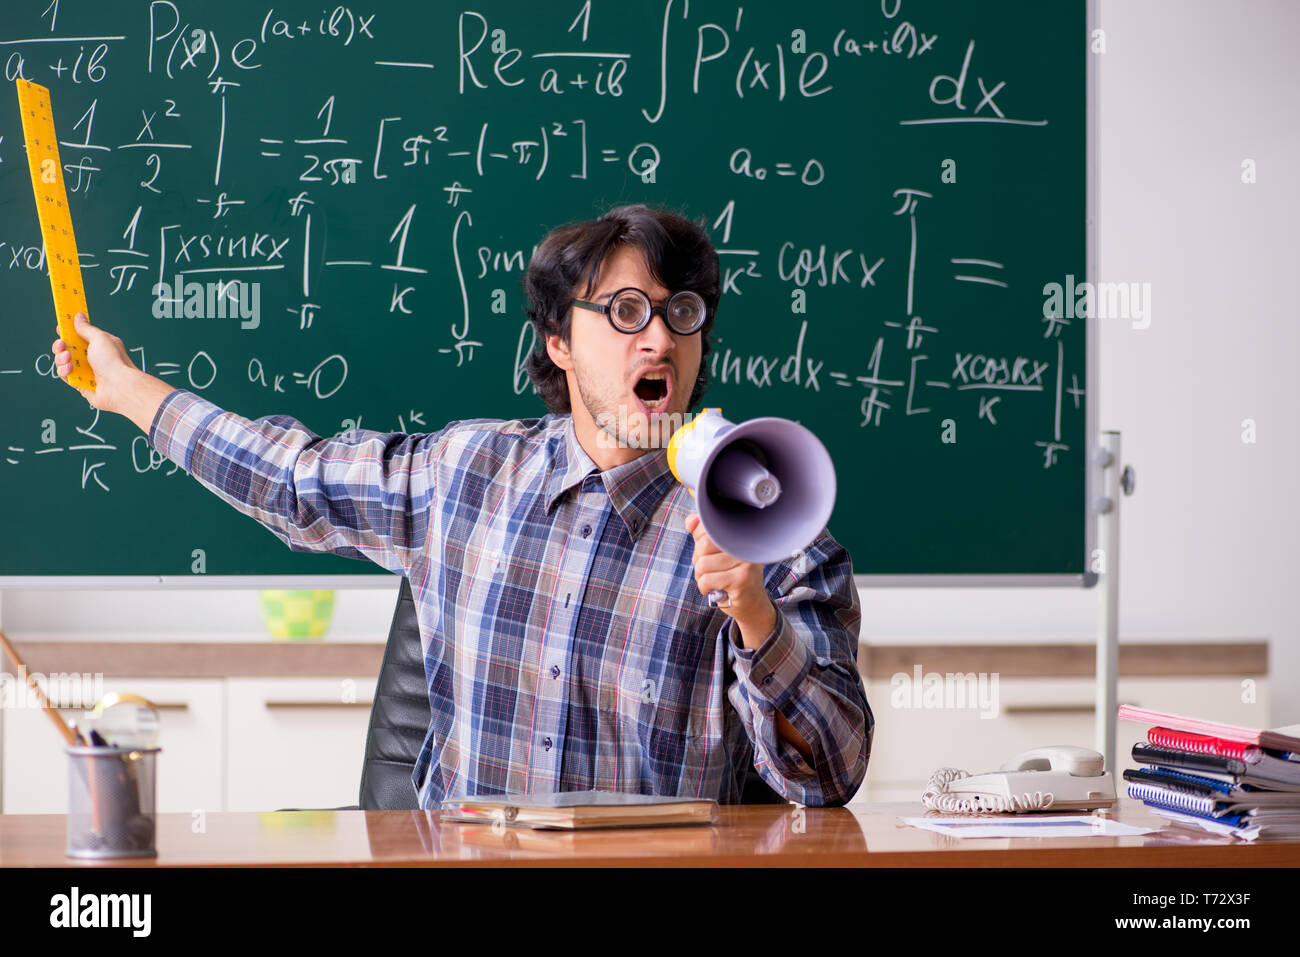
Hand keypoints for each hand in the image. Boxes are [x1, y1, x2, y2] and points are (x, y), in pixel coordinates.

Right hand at [52, 313, 139, 410]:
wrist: (119, 386)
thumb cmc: (114, 362)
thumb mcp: (100, 338)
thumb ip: (86, 328)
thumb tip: (78, 317)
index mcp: (100, 345)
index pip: (80, 335)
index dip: (68, 331)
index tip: (60, 328)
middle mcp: (92, 357)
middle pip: (67, 348)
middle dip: (60, 345)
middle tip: (62, 344)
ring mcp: (86, 370)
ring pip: (63, 361)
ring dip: (61, 358)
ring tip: (68, 358)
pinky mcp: (80, 383)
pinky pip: (65, 375)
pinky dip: (63, 371)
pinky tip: (70, 369)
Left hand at [685, 512, 775, 642]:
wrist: (752, 604)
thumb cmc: (731, 575)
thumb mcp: (716, 552)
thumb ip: (703, 534)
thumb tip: (690, 522)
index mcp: (740, 532)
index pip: (707, 526)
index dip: (699, 542)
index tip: (709, 553)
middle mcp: (747, 543)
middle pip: (703, 544)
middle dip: (699, 560)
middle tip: (712, 570)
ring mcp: (746, 561)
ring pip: (703, 564)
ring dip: (702, 576)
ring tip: (715, 580)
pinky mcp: (742, 579)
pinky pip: (706, 580)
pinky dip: (704, 588)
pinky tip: (716, 589)